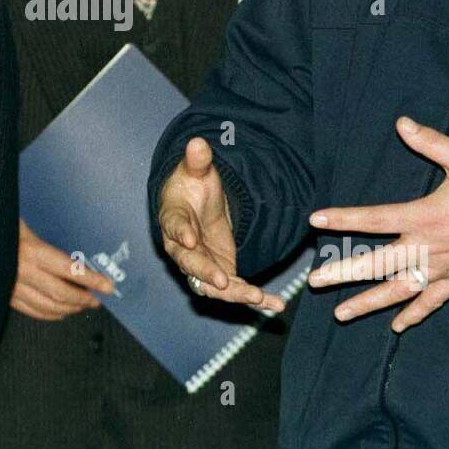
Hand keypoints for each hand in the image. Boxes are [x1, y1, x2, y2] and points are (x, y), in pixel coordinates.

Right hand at [10, 218, 115, 321]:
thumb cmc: (2, 222)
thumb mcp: (26, 223)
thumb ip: (48, 238)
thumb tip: (77, 252)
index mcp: (31, 250)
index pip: (70, 270)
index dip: (92, 280)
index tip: (108, 286)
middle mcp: (22, 271)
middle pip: (61, 294)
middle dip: (83, 299)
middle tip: (97, 299)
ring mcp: (12, 287)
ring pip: (48, 307)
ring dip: (69, 309)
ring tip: (83, 305)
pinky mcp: (4, 296)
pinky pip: (31, 311)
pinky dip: (49, 314)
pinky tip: (60, 312)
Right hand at [157, 137, 285, 311]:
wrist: (197, 204)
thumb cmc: (193, 186)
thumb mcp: (196, 170)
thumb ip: (197, 160)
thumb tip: (198, 142)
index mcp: (173, 219)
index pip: (173, 226)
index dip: (180, 233)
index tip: (189, 239)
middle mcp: (183, 248)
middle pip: (190, 264)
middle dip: (205, 273)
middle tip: (221, 280)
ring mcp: (202, 264)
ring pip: (212, 285)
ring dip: (234, 292)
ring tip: (257, 297)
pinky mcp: (220, 273)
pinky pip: (234, 289)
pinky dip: (254, 298)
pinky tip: (275, 305)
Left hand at [306, 116, 448, 332]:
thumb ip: (431, 142)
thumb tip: (401, 123)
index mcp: (426, 217)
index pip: (375, 219)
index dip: (344, 219)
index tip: (316, 221)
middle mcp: (429, 248)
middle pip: (378, 264)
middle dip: (344, 273)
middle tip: (315, 281)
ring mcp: (442, 268)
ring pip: (399, 291)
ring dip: (369, 303)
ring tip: (340, 314)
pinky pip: (432, 301)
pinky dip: (414, 314)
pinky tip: (397, 326)